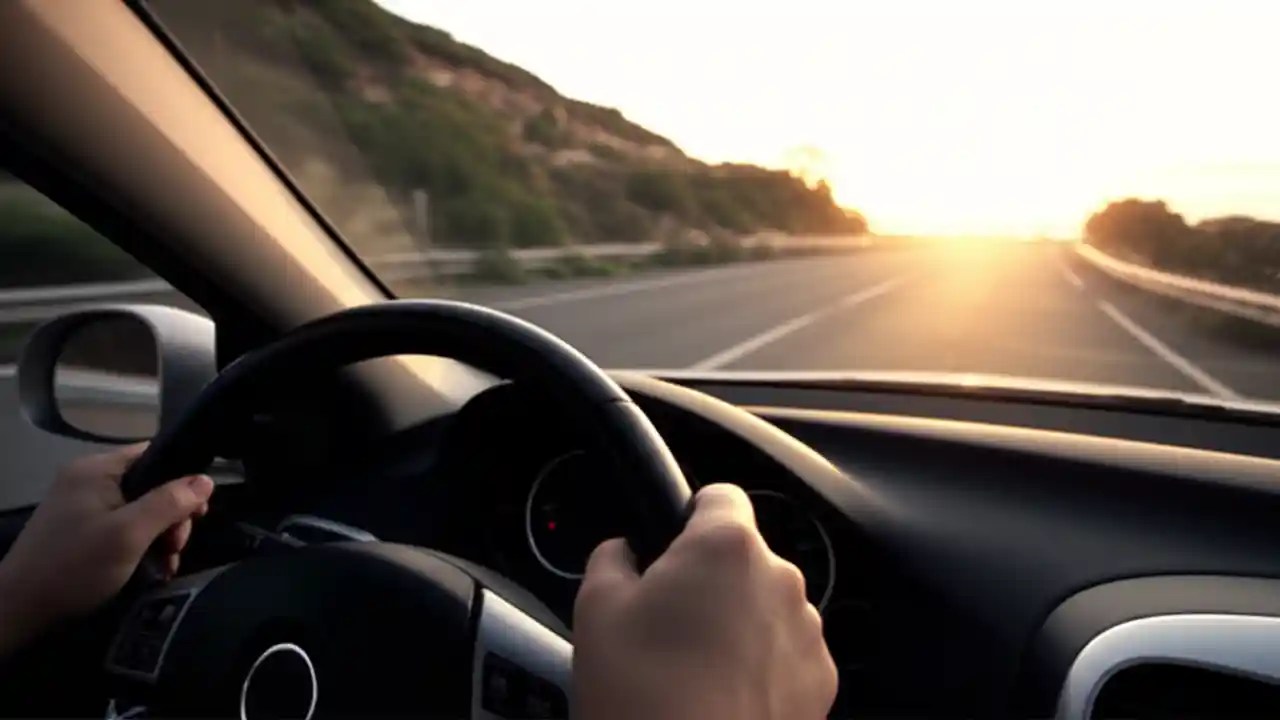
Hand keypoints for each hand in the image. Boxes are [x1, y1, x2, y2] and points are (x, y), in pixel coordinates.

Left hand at [0, 444, 212, 654]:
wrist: (19, 610)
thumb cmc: (76, 566)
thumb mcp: (130, 534)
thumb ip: (170, 503)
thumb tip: (206, 480)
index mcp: (97, 469)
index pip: (154, 454)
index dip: (183, 479)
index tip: (198, 513)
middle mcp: (88, 480)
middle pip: (151, 486)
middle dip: (172, 517)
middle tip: (175, 549)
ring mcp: (81, 507)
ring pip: (140, 511)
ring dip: (160, 537)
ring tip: (165, 566)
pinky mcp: (79, 532)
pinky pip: (123, 528)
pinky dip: (141, 546)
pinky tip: (150, 569)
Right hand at [572, 483, 836, 719]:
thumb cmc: (642, 697)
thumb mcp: (595, 610)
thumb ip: (612, 559)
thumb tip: (622, 552)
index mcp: (725, 546)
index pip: (719, 495)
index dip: (690, 515)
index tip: (670, 542)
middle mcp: (779, 579)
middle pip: (742, 556)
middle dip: (709, 579)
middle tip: (665, 621)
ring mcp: (806, 632)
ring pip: (766, 605)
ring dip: (737, 622)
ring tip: (691, 668)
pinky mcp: (819, 681)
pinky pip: (786, 652)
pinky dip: (760, 665)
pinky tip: (721, 695)